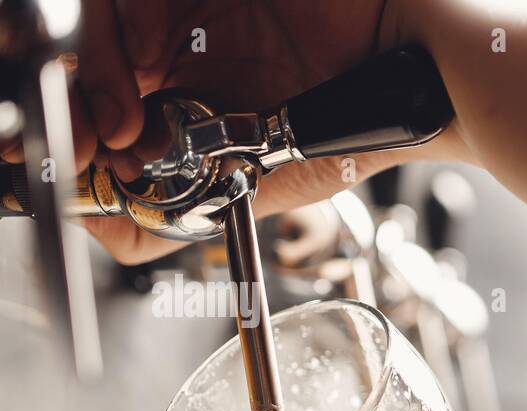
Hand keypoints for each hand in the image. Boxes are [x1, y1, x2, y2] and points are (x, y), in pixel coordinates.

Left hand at [45, 0, 469, 262]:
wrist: (408, 85)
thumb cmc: (353, 135)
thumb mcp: (257, 191)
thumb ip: (182, 213)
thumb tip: (111, 234)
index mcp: (194, 94)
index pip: (105, 103)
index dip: (80, 135)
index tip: (85, 169)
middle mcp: (186, 47)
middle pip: (90, 59)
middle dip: (78, 111)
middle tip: (96, 149)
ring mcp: (195, 7)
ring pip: (104, 21)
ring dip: (97, 74)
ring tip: (126, 122)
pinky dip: (126, 29)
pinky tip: (149, 69)